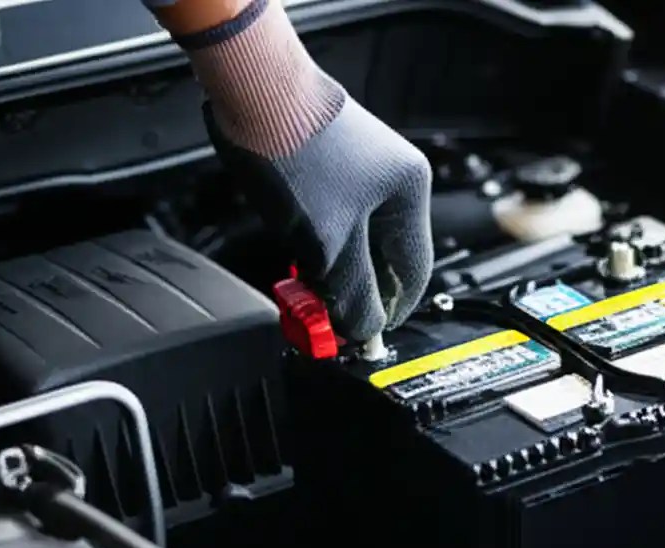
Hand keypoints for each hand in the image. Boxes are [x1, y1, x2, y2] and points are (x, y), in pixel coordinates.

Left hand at [207, 90, 433, 342]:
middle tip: (330, 318)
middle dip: (357, 290)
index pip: (413, 271)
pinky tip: (298, 253)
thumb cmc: (294, 150)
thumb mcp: (328, 243)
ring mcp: (362, 166)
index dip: (390, 311)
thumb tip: (364, 329)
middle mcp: (393, 176)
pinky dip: (321, 243)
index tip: (365, 337)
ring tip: (308, 288)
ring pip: (357, 238)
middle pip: (384, 256)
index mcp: (409, 192)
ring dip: (334, 268)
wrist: (251, 92)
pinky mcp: (331, 161)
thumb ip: (351, 293)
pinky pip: (336, 217)